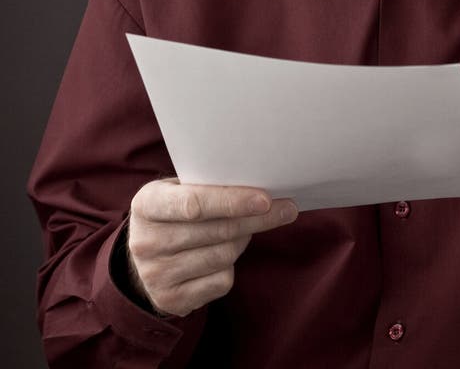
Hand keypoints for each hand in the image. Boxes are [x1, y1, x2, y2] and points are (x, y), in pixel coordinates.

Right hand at [127, 178, 297, 316]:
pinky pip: (221, 281)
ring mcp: (155, 275)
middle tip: (287, 209)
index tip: (265, 200)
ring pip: (224, 255)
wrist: (146, 253)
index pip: (194, 204)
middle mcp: (145, 242)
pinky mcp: (171, 300)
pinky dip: (231, 266)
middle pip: (217, 231)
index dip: (232, 202)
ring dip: (244, 239)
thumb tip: (261, 190)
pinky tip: (225, 254)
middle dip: (256, 219)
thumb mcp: (178, 188)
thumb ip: (208, 186)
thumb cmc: (174, 210)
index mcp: (146, 205)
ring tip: (246, 228)